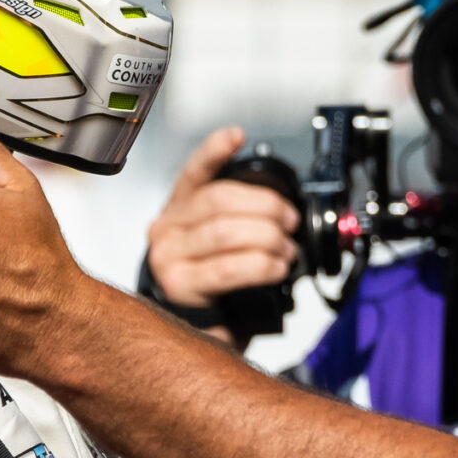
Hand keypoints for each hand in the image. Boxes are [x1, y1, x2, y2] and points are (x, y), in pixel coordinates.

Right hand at [147, 126, 301, 309]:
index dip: (215, 150)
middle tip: (289, 220)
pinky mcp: (180, 285)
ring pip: (225, 232)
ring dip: (267, 239)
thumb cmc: (209, 275)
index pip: (195, 172)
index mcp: (179, 207)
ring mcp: (169, 256)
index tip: (237, 135)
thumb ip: (236, 215)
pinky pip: (227, 268)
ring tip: (286, 250)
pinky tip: (275, 267)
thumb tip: (283, 208)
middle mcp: (167, 227)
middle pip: (219, 200)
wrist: (193, 322)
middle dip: (266, 206)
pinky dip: (260, 265)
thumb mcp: (216, 238)